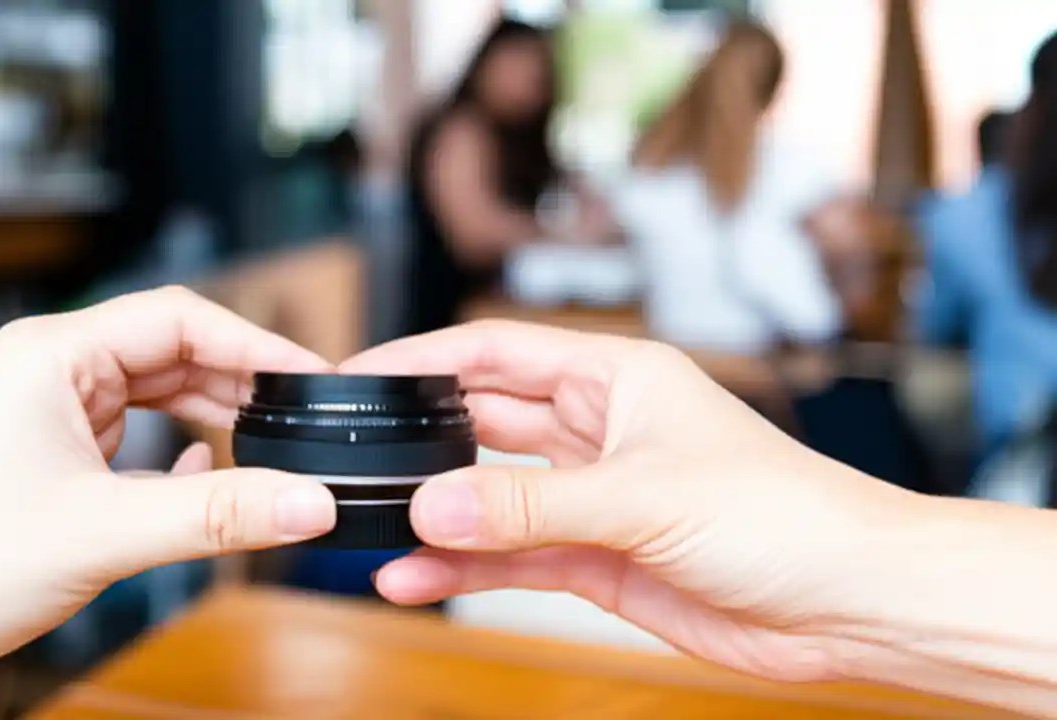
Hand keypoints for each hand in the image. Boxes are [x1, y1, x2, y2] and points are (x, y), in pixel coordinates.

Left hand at [0, 287, 337, 682]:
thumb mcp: (108, 534)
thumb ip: (219, 515)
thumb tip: (308, 502)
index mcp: (50, 355)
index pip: (179, 319)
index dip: (255, 345)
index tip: (312, 376)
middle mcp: (49, 365)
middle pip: (173, 350)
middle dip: (240, 384)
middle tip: (304, 417)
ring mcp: (50, 404)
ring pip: (158, 388)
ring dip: (214, 416)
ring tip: (273, 443)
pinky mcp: (55, 441)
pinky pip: (138, 427)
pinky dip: (179, 448)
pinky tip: (208, 475)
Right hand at [341, 321, 919, 682]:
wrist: (849, 602)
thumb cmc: (784, 513)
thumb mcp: (643, 496)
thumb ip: (530, 504)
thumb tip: (431, 504)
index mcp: (616, 377)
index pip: (497, 352)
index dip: (426, 358)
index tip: (362, 374)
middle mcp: (598, 430)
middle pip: (485, 424)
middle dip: (422, 441)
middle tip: (355, 460)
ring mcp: (594, 497)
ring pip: (491, 498)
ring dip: (437, 515)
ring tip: (373, 529)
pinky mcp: (598, 559)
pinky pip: (513, 556)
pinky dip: (464, 568)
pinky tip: (415, 578)